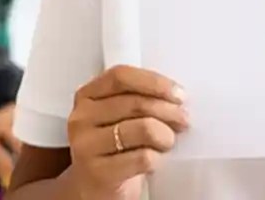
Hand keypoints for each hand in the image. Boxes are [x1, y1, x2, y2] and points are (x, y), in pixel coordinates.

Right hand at [68, 65, 189, 199]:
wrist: (95, 188)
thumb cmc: (114, 147)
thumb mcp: (120, 116)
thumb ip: (139, 98)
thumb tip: (177, 96)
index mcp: (87, 96)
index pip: (121, 76)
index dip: (154, 82)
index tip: (178, 93)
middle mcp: (81, 118)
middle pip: (138, 103)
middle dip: (170, 112)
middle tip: (183, 121)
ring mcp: (86, 145)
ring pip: (144, 129)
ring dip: (166, 136)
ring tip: (167, 142)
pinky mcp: (97, 172)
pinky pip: (144, 158)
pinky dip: (158, 159)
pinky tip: (154, 160)